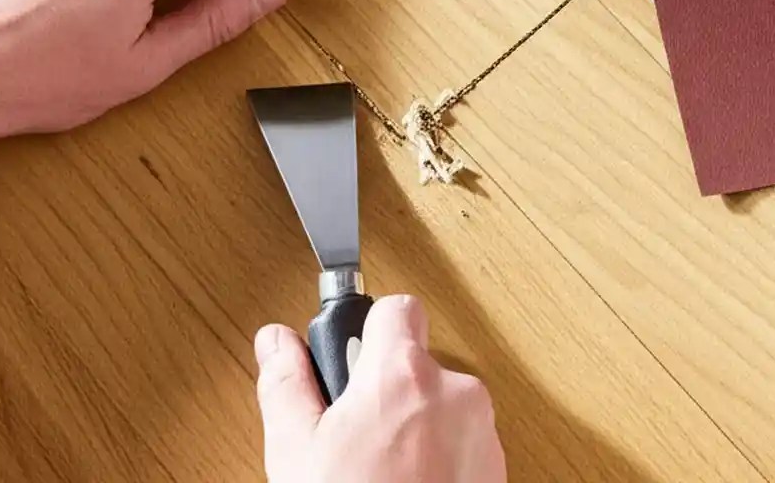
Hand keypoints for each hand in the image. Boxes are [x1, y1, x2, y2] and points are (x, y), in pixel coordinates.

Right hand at [254, 295, 506, 482]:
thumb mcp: (295, 450)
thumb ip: (286, 382)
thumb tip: (276, 342)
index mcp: (402, 375)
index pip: (396, 308)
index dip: (369, 328)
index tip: (349, 358)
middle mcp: (455, 394)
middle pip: (417, 363)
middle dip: (385, 389)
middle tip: (350, 433)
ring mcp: (483, 435)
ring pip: (441, 406)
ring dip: (412, 427)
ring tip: (375, 473)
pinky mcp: (497, 471)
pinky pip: (462, 442)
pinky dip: (437, 458)